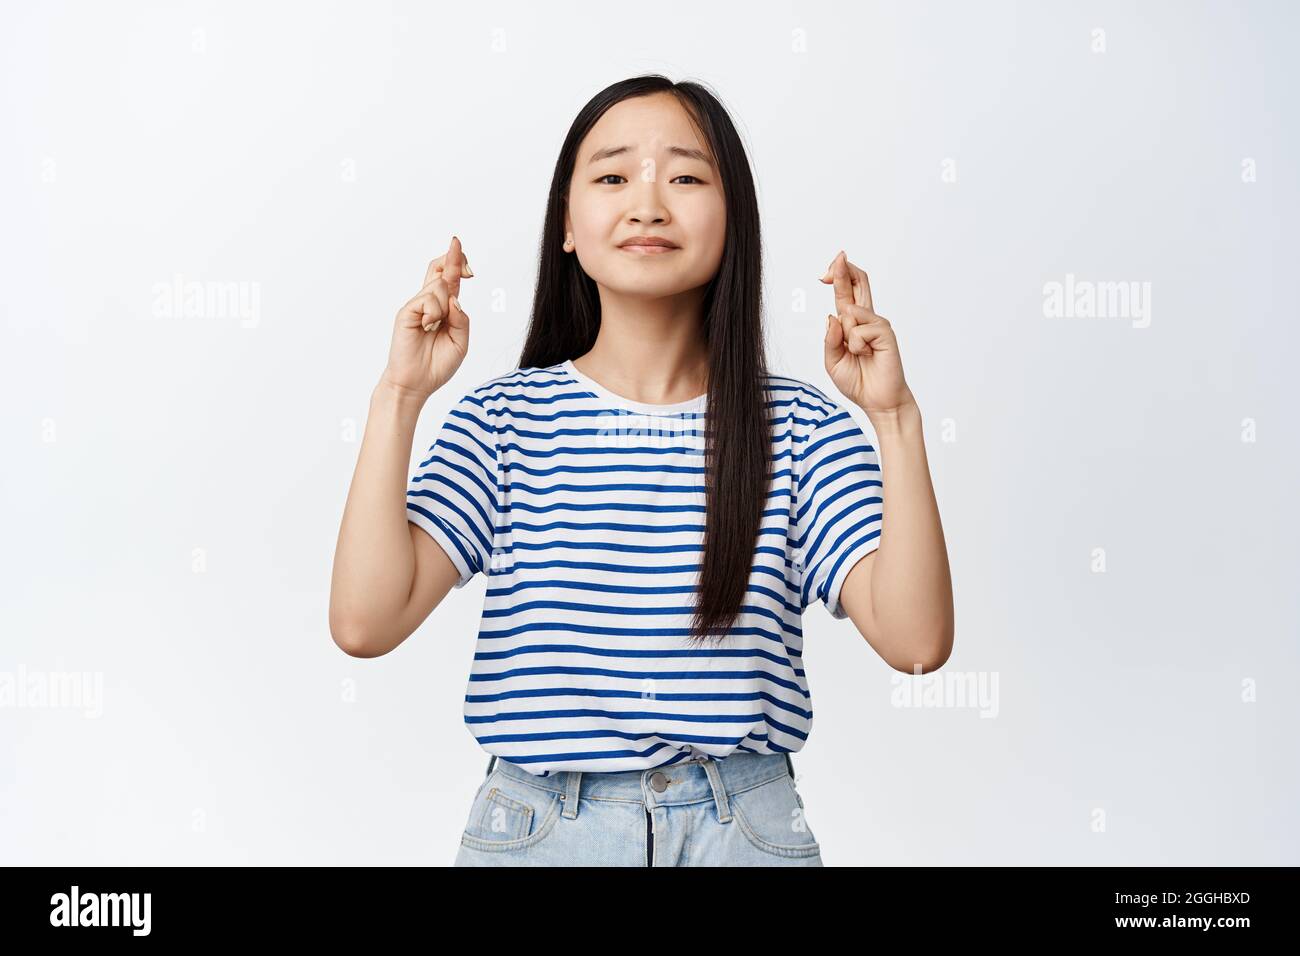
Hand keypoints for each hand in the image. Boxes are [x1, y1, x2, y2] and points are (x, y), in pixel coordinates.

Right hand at [381, 235, 473, 399]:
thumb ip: (462, 319)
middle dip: (452, 257)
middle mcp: (430, 303)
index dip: (459, 265)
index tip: (470, 267)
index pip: (451, 279)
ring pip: (439, 286)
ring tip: (434, 327)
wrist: (416, 384)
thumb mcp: (461, 342)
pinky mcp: (406, 312)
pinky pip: (426, 299)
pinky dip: (433, 312)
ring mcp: (417, 306)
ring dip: (444, 305)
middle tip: (457, 244)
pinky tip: (427, 326)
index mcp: (445, 309)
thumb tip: (455, 299)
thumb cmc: (437, 365)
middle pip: (439, 269)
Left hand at [821, 250, 914, 415]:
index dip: (836, 277)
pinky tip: (866, 355)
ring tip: (857, 353)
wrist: (878, 401)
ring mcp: (878, 323)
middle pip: (859, 282)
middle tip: (838, 256)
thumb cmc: (858, 381)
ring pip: (850, 312)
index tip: (824, 272)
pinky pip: (858, 330)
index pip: (845, 292)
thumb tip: (832, 316)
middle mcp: (866, 318)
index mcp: (852, 322)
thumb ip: (830, 339)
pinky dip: (855, 345)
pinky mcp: (885, 332)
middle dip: (844, 269)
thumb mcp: (833, 361)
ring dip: (845, 335)